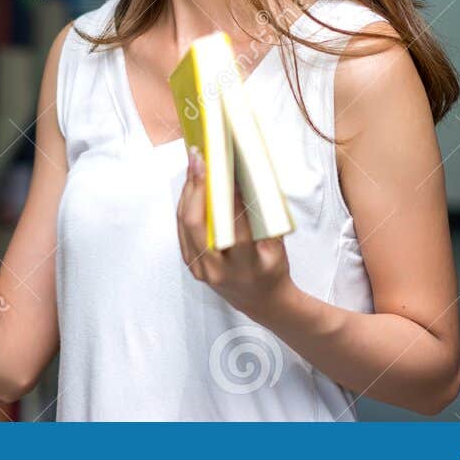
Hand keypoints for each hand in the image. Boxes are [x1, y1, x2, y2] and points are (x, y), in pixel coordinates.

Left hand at [176, 145, 293, 319]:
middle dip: (197, 186)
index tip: (227, 168)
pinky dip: (186, 204)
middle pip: (197, 223)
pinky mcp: (191, 265)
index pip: (233, 226)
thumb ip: (264, 217)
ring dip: (188, 190)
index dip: (228, 195)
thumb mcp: (277, 246)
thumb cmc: (273, 269)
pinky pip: (182, 229)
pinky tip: (192, 185)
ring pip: (185, 223)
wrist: (261, 301)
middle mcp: (217, 270)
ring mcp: (200, 269)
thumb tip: (246, 178)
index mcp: (245, 266)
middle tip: (200, 158)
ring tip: (194, 163)